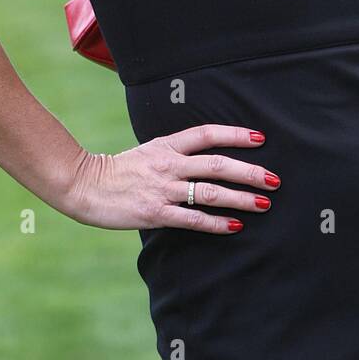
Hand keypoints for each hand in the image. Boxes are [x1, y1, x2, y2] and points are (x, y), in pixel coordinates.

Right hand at [64, 126, 280, 233]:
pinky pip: (193, 219)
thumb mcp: (148, 152)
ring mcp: (162, 189)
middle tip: (274, 178)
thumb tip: (205, 158)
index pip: (207, 134)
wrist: (83, 185)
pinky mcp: (155, 213)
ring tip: (264, 203)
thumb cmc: (118, 171)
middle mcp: (168, 164)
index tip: (260, 138)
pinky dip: (217, 222)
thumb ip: (174, 154)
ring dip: (240, 197)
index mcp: (166, 145)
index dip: (235, 134)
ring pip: (210, 191)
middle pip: (217, 163)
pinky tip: (235, 225)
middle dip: (249, 171)